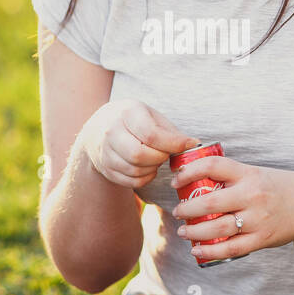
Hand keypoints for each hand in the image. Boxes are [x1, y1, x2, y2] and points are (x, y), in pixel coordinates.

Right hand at [80, 99, 200, 189]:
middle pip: (139, 155)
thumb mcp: (152, 117)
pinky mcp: (106, 169)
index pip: (151, 134)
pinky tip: (148, 167)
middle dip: (160, 157)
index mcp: (127, 113)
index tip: (189, 144)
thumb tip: (193, 145)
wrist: (100, 128)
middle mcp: (111, 132)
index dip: (173, 144)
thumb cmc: (135, 121)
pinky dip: (146, 178)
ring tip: (156, 158)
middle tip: (166, 153)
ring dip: (153, 168)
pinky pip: (132, 181)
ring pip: (136, 170)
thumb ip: (171, 132)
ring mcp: (105, 152)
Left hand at [170, 154, 293, 259]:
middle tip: (178, 211)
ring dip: (194, 231)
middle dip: (186, 209)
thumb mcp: (255, 173)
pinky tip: (198, 250)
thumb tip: (196, 181)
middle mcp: (252, 195)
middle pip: (209, 202)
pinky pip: (231, 248)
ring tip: (184, 231)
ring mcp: (257, 218)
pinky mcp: (262, 238)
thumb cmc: (278, 187)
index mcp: (248, 174)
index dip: (189, 172)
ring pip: (217, 228)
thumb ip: (231, 178)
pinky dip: (210, 251)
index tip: (177, 179)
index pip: (212, 166)